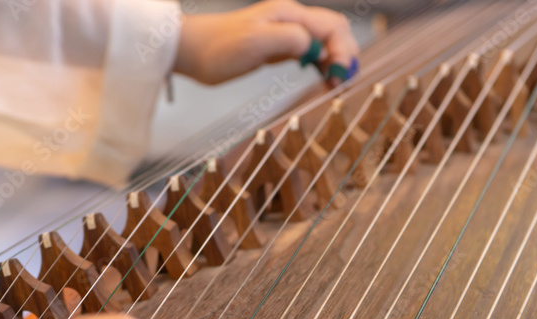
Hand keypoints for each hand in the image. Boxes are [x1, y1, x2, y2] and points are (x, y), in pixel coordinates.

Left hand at [174, 0, 359, 85]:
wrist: (190, 50)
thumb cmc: (216, 48)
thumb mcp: (254, 43)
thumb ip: (289, 39)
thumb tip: (316, 47)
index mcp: (289, 14)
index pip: (333, 27)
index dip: (344, 51)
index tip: (340, 76)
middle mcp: (292, 19)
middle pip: (335, 31)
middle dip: (346, 56)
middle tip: (344, 84)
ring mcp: (285, 32)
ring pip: (325, 42)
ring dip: (336, 61)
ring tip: (337, 85)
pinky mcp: (278, 46)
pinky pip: (311, 52)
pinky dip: (322, 64)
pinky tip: (323, 78)